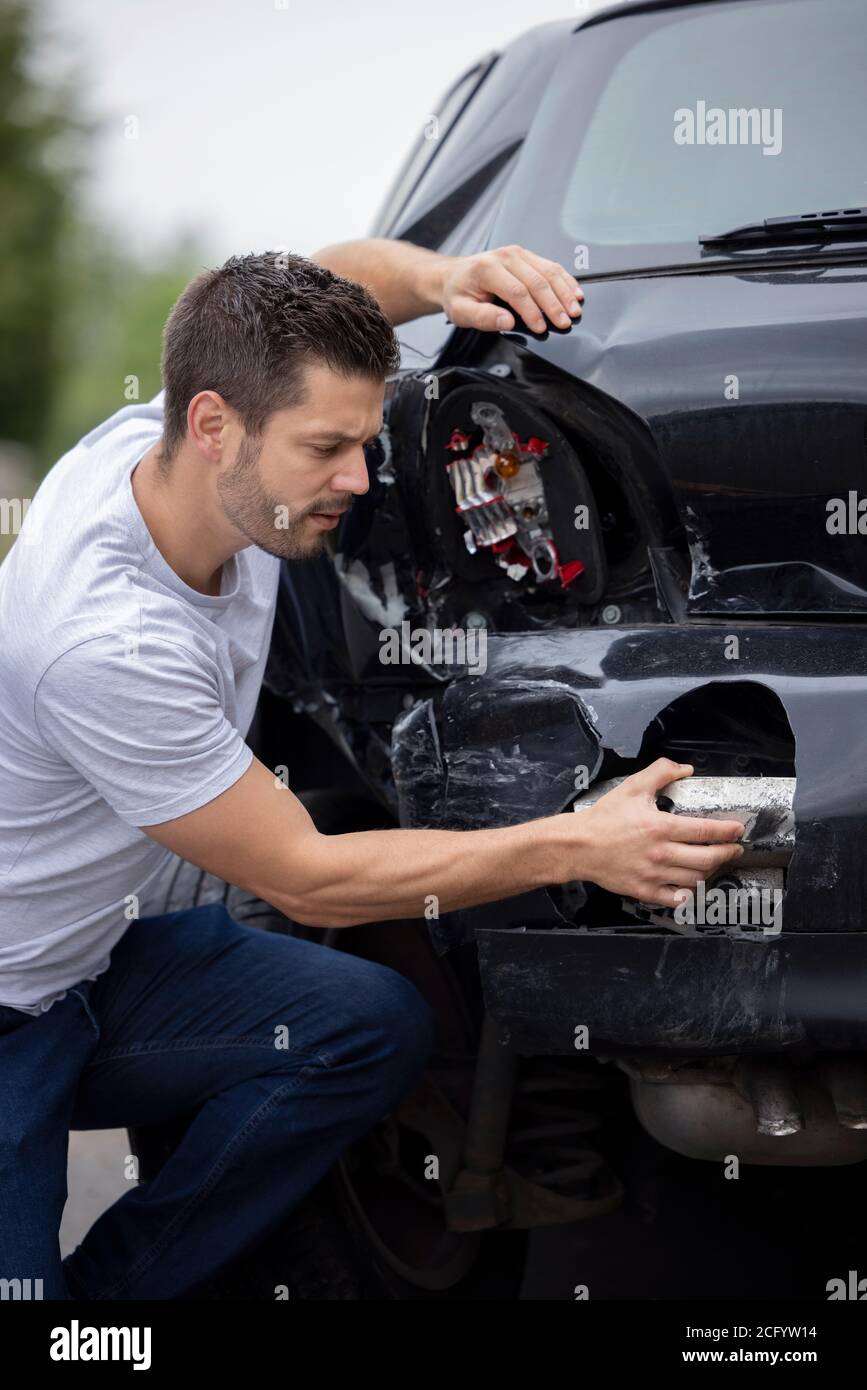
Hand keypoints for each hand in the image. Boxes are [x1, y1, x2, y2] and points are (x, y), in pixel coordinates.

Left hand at [440, 245, 583, 332]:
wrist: (455, 276)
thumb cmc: (459, 293)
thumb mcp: (460, 311)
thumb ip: (482, 318)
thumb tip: (507, 322)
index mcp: (487, 268)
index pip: (517, 291)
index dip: (532, 311)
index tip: (541, 328)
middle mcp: (505, 256)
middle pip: (537, 281)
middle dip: (554, 304)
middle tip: (565, 323)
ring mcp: (519, 254)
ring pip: (549, 272)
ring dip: (564, 292)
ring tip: (574, 310)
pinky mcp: (528, 256)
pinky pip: (551, 267)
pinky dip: (565, 281)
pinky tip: (575, 293)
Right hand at [577, 759, 744, 907]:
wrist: (578, 846)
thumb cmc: (604, 818)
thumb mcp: (632, 787)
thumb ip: (660, 773)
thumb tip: (685, 769)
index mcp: (660, 827)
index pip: (705, 831)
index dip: (727, 831)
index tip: (737, 830)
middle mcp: (661, 853)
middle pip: (707, 858)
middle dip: (727, 853)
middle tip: (734, 849)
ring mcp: (654, 875)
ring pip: (695, 878)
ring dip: (711, 871)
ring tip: (714, 863)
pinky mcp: (644, 890)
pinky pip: (676, 898)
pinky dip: (689, 892)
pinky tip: (691, 884)